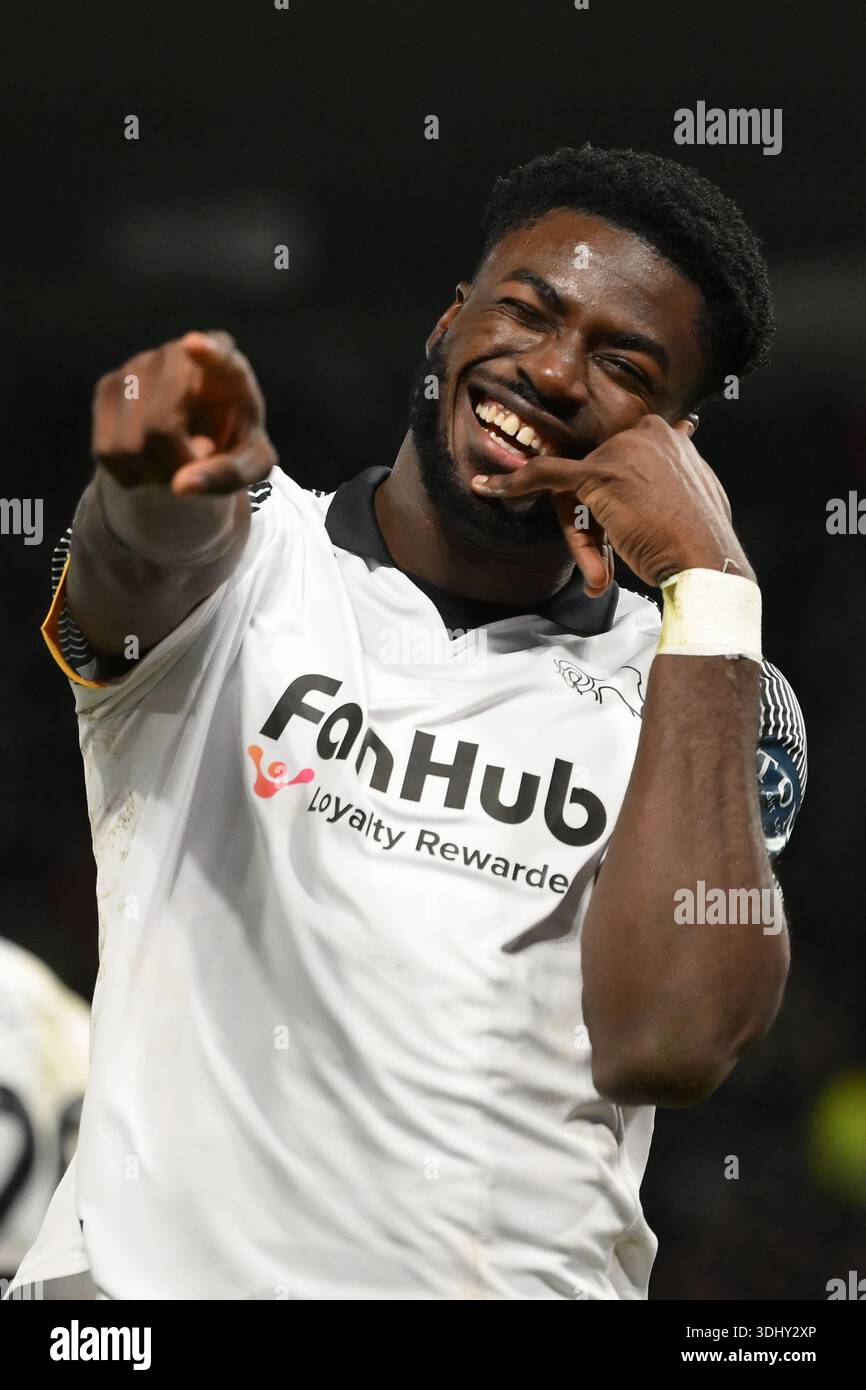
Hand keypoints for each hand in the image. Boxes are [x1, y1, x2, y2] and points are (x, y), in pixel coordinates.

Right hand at [91, 330, 276, 496]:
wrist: (198, 439)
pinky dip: (132, 474)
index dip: (208, 354)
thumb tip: (181, 486)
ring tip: (176, 459)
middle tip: (196, 465)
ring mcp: (137, 366)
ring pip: (130, 445)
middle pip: (161, 425)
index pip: (220, 357)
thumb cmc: (234, 446)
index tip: (193, 344)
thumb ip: (228, 474)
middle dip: (177, 463)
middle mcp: (177, 355)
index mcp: (229, 369)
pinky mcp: (107, 388)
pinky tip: (152, 459)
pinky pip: (107, 451)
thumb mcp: (250, 465)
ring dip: (155, 473)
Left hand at [470, 414, 752, 594]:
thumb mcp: (701, 488)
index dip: (612, 486)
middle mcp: (645, 433)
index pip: (622, 455)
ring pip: (578, 486)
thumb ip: (685, 461)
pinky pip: (545, 476)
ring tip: (596, 562)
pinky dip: (513, 483)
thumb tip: (688, 432)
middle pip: (597, 471)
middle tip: (614, 545)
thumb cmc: (703, 540)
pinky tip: (486, 486)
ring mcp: (621, 451)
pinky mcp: (598, 475)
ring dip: (583, 531)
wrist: (706, 560)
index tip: (612, 496)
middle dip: (597, 515)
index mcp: (668, 435)